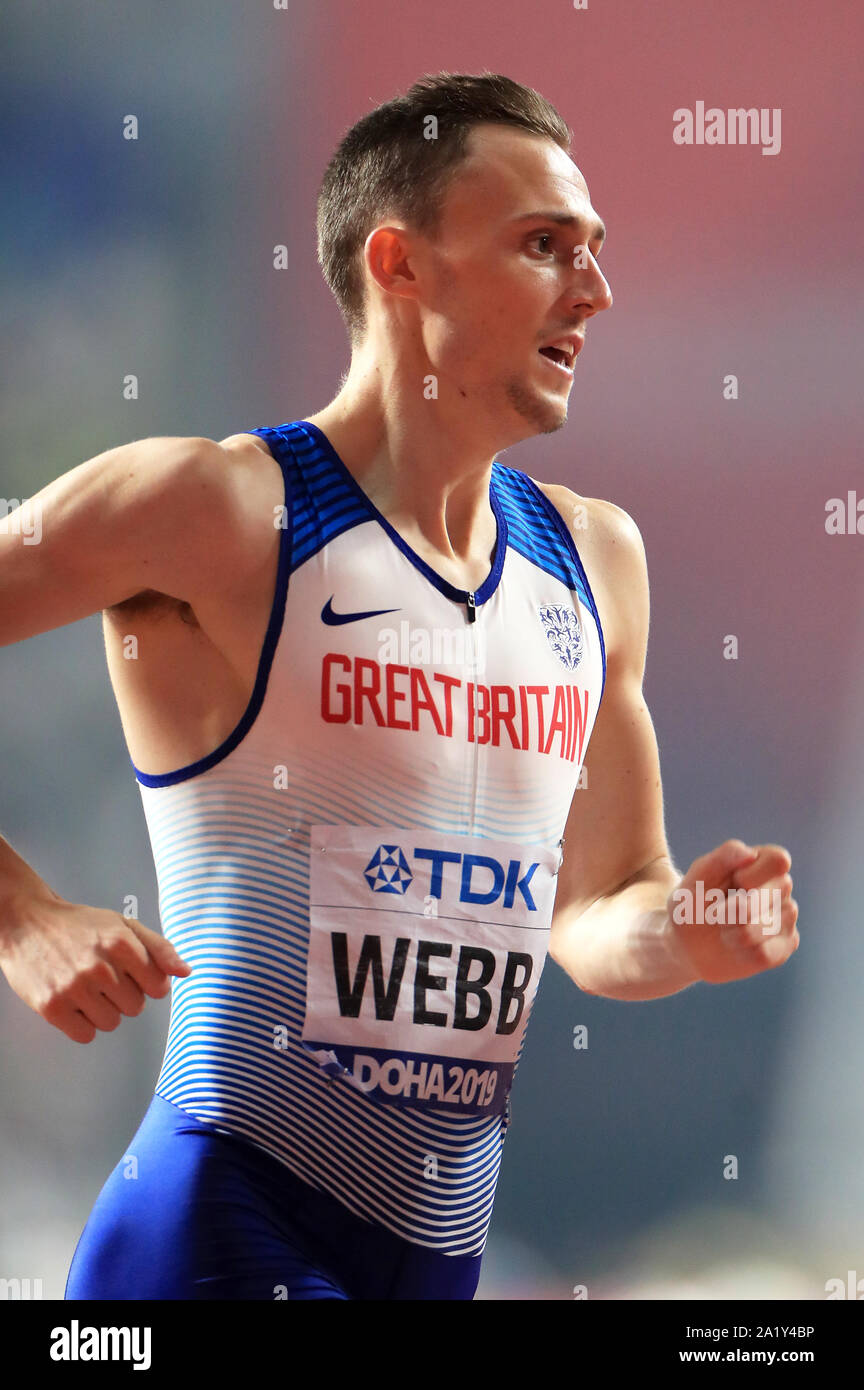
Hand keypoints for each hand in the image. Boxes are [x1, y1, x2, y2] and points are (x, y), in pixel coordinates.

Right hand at [0, 890, 191, 1042]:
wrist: (27, 923)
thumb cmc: (78, 925)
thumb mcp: (124, 925)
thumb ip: (159, 948)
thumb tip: (185, 972)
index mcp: (121, 943)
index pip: (158, 987)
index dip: (148, 983)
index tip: (133, 975)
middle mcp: (100, 967)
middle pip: (135, 1008)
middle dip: (124, 995)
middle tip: (103, 977)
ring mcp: (74, 988)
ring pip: (111, 1023)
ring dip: (103, 1010)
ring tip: (86, 988)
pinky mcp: (52, 1007)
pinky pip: (85, 1035)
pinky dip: (82, 1024)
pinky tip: (74, 1003)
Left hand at [667, 839, 798, 983]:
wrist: (687, 944)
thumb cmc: (694, 903)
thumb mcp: (699, 878)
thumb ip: (722, 858)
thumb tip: (750, 853)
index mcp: (762, 862)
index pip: (779, 860)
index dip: (754, 874)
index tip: (734, 882)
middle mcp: (780, 887)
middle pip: (777, 893)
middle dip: (736, 907)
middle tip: (717, 912)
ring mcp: (786, 917)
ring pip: (767, 926)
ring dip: (733, 931)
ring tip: (724, 930)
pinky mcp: (784, 946)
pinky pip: (765, 952)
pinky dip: (740, 951)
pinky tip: (735, 946)